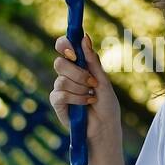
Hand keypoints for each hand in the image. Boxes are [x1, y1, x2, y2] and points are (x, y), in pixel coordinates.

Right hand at [50, 32, 120, 150]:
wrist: (106, 127)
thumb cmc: (107, 104)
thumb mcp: (103, 80)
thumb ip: (92, 61)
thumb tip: (85, 38)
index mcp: (77, 65)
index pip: (63, 47)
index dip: (65, 45)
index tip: (74, 53)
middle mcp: (67, 75)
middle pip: (59, 63)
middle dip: (77, 73)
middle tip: (91, 82)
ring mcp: (61, 89)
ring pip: (61, 80)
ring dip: (80, 88)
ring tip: (91, 96)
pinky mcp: (57, 103)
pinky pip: (60, 95)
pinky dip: (76, 98)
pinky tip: (86, 103)